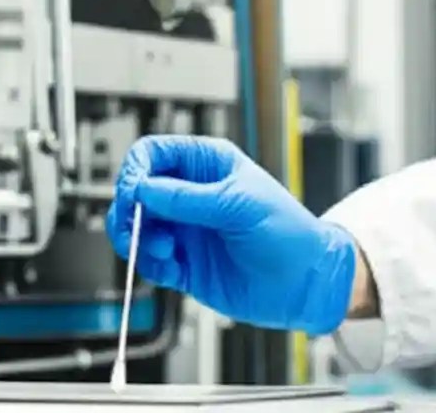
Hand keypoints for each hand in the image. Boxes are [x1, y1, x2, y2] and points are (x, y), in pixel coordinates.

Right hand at [105, 135, 356, 334]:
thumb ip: (189, 198)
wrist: (305, 282)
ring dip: (138, 240)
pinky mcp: (184, 263)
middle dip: (130, 210)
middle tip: (139, 229)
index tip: (135, 193)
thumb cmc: (288, 232)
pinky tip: (173, 269)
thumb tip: (144, 188)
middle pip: (137, 191)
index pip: (154, 154)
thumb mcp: (240, 206)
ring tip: (164, 251)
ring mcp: (186, 230)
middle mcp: (192, 195)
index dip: (136, 170)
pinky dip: (150, 266)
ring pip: (137, 227)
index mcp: (208, 165)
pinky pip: (149, 261)